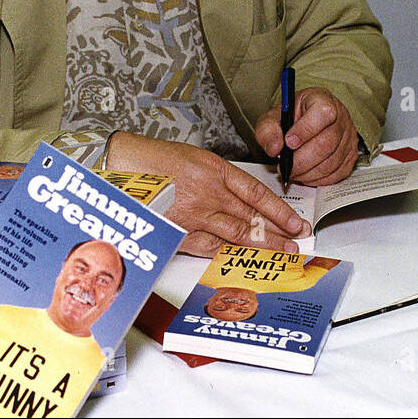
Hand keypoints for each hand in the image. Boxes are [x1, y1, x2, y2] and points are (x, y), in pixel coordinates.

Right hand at [104, 132, 310, 256]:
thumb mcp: (195, 159)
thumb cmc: (153, 160)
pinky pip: (210, 247)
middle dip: (278, 231)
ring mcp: (194, 215)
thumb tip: (242, 199)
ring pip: (237, 234)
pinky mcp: (179, 232)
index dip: (279, 210)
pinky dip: (229, 254)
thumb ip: (220, 178)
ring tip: (281, 253)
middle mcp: (208, 193)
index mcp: (214, 170)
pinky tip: (244, 259)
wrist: (120, 168)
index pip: (257, 193)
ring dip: (263, 245)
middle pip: (252, 216)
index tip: (295, 221)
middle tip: (297, 242)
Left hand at [254, 86, 358, 186]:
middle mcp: (341, 117)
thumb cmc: (293, 117)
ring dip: (308, 173)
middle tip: (285, 167)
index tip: (288, 142)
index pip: (323, 113)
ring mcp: (349, 137)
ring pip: (331, 162)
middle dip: (302, 161)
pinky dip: (318, 179)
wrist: (307, 121)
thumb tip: (275, 148)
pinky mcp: (351, 155)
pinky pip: (337, 174)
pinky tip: (306, 174)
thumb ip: (268, 130)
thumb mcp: (273, 117)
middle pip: (326, 144)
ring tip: (293, 171)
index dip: (305, 130)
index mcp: (322, 100)